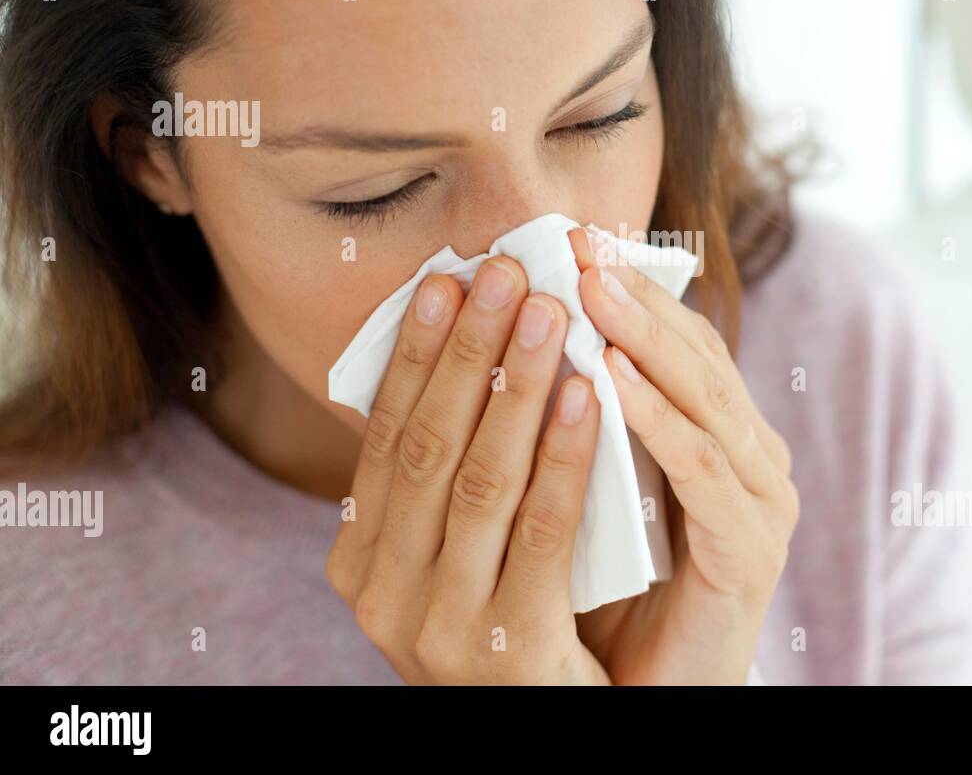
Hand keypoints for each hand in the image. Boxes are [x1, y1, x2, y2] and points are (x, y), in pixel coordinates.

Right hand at [325, 257, 609, 684]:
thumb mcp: (452, 547)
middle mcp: (382, 592)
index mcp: (360, 557)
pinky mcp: (507, 648)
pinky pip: (540, 532)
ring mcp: (438, 625)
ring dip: (517, 386)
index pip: (387, 434)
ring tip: (551, 312)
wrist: (541, 723)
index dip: (418, 354)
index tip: (447, 279)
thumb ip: (447, 472)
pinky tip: (589, 394)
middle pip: (429, 445)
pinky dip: (564, 455)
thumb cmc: (506, 615)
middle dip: (468, 350)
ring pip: (480, 479)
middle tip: (504, 271)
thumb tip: (464, 346)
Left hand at [567, 227, 799, 684]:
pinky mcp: (752, 551)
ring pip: (705, 402)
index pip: (675, 344)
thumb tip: (505, 339)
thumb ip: (572, 422)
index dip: (627, 288)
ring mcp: (759, 502)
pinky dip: (658, 421)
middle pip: (694, 357)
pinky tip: (610, 380)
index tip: (570, 238)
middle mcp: (750, 457)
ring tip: (590, 291)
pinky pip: (702, 474)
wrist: (642, 693)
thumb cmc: (606, 590)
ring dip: (644, 341)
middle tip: (578, 244)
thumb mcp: (585, 487)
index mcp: (716, 435)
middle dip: (633, 297)